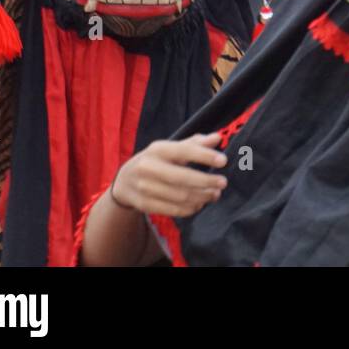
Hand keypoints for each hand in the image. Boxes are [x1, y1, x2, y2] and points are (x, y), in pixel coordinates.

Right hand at [109, 133, 227, 217]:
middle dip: (207, 181)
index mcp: (158, 149)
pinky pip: (173, 210)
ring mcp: (144, 187)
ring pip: (180, 196)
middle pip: (183, 178)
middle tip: (223, 182)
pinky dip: (191, 208)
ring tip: (215, 194)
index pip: (184, 151)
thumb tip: (218, 138)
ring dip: (202, 196)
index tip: (224, 161)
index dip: (205, 156)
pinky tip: (200, 204)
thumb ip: (195, 143)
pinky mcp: (144, 204)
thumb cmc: (156, 161)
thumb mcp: (172, 148)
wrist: (124, 181)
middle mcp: (148, 167)